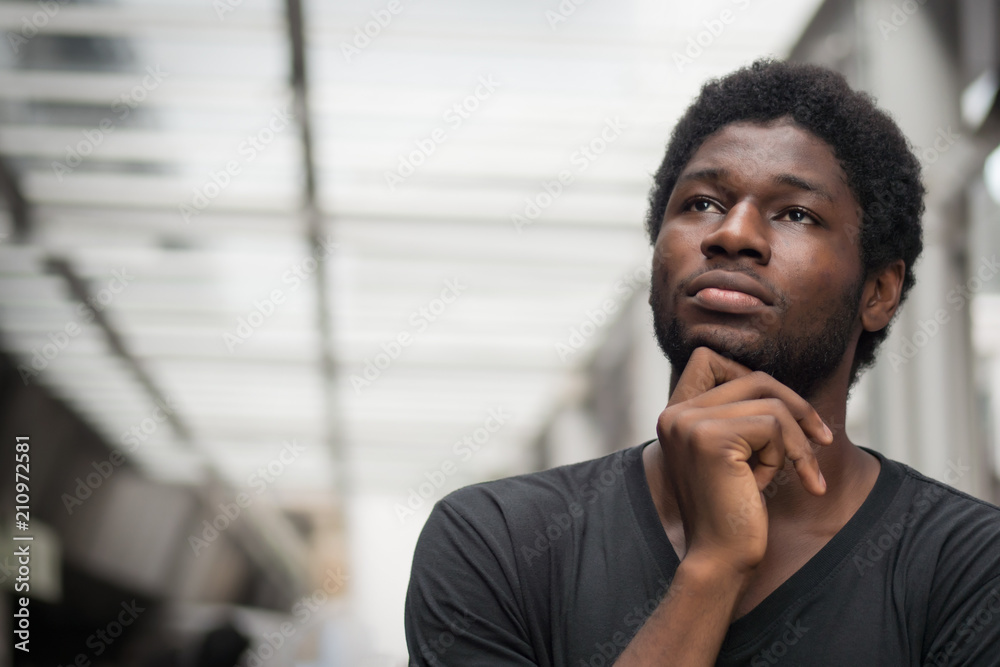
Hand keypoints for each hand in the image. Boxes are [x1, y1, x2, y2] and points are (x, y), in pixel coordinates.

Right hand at [656, 347, 833, 574]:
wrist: (720, 558)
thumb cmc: (734, 511)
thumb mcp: (734, 454)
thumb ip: (739, 416)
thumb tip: (781, 387)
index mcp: (675, 415)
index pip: (710, 359)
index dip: (751, 375)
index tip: (782, 412)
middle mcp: (675, 413)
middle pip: (755, 379)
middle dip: (796, 408)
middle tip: (821, 440)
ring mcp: (689, 423)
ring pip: (771, 404)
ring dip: (792, 441)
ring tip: (788, 474)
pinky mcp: (710, 438)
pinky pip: (773, 426)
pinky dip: (786, 455)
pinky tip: (768, 485)